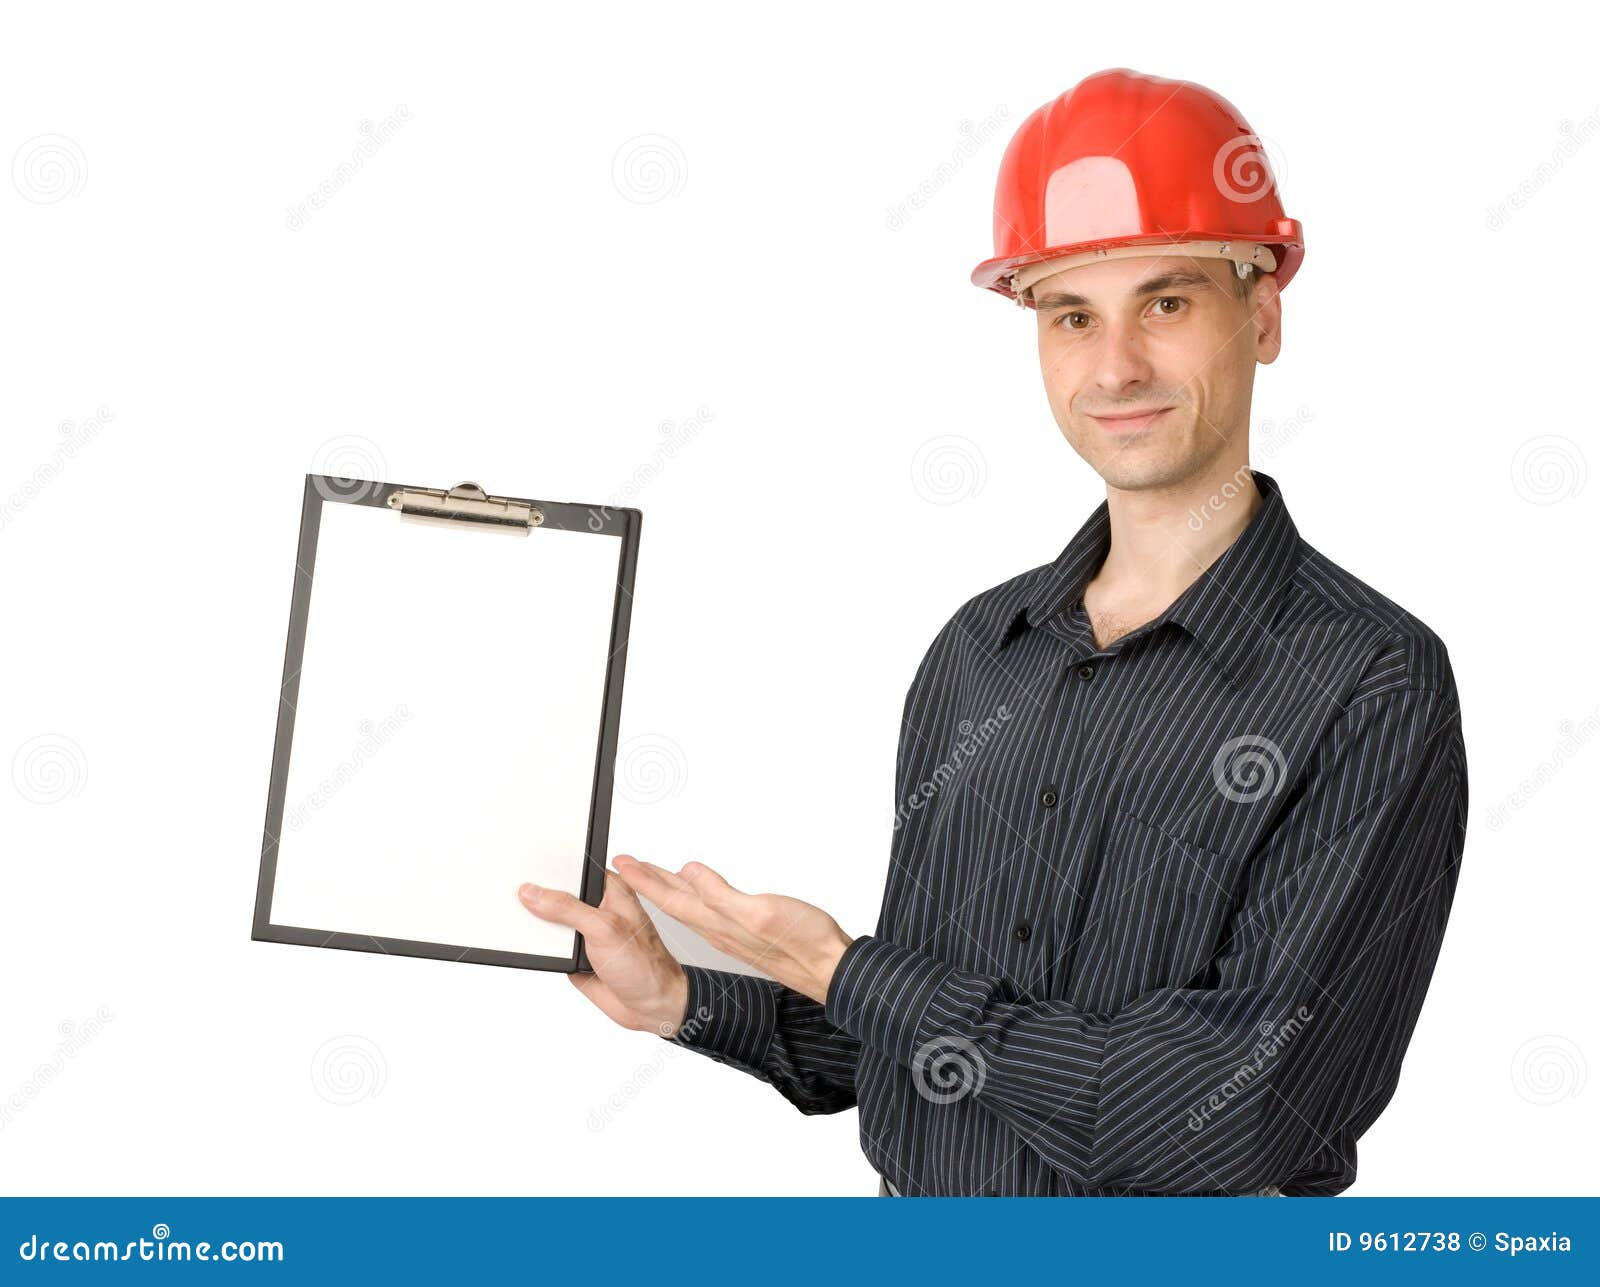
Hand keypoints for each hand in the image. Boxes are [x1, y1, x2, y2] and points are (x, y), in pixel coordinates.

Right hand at [517, 870, 688, 1037]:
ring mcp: (584, 932)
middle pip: (557, 895)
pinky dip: (539, 948)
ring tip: (517, 919)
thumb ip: (567, 909)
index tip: (524, 867)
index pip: (574, 870)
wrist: (650, 1007)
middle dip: (537, 896)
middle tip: (513, 893)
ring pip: (549, 921)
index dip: (550, 868)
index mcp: (610, 890)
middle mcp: (596, 908)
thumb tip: (534, 893)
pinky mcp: (575, 955)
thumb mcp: (604, 928)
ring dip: (536, 924)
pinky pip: (549, 947)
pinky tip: (530, 946)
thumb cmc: (645, 964)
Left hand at [609, 854, 852, 1005]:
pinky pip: (707, 914)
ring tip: (651, 876)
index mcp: (719, 922)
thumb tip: (689, 873)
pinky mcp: (747, 934)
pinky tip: (695, 894)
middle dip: (648, 883)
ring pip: (690, 907)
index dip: (643, 880)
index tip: (621, 864)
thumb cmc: (804, 944)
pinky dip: (692, 899)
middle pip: (674, 902)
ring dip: (667, 891)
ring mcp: (732, 933)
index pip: (670, 898)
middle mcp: (720, 929)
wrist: (830, 969)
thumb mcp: (761, 913)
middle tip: (625, 867)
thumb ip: (721, 895)